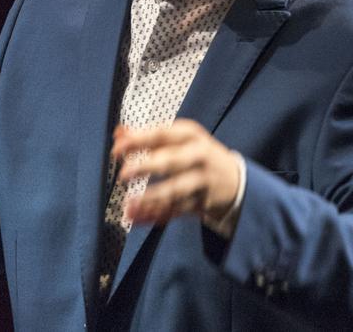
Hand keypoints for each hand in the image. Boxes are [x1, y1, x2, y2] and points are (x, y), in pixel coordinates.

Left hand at [111, 118, 241, 225]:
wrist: (235, 180)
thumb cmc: (197, 153)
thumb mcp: (180, 138)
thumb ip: (148, 137)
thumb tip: (118, 133)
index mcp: (190, 135)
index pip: (161, 135)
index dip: (138, 140)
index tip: (117, 149)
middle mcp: (198, 156)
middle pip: (171, 162)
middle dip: (147, 167)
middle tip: (124, 174)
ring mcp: (201, 182)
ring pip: (174, 191)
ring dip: (150, 198)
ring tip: (128, 204)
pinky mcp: (200, 204)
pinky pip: (175, 211)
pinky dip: (154, 216)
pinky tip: (134, 218)